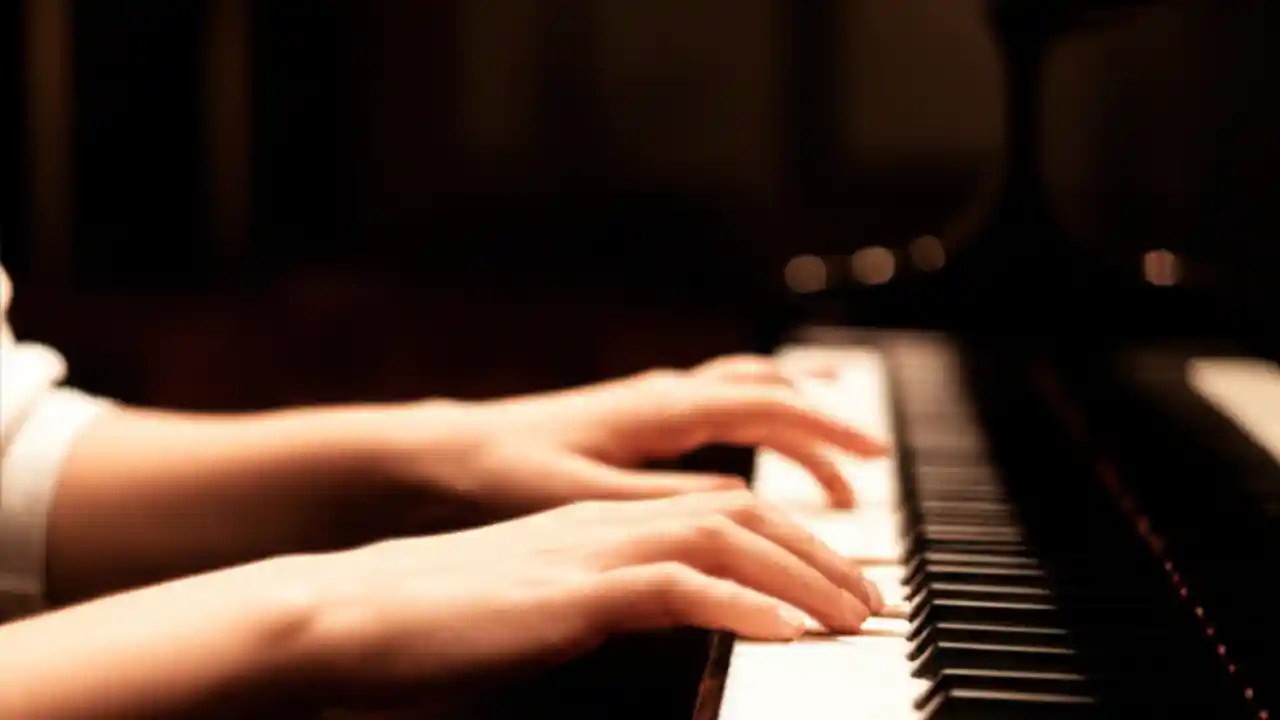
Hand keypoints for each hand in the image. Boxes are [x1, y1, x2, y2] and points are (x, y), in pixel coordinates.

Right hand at [293, 489, 883, 710]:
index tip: (844, 580)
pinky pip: (674, 589)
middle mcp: (602, 521)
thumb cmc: (433, 622)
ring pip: (722, 537)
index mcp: (597, 521)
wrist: (347, 611)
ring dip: (802, 574)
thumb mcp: (538, 607)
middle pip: (739, 512)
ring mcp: (586, 551)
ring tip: (858, 617)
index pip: (717, 509)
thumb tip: (666, 631)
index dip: (792, 538)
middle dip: (821, 551)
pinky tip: (786, 632)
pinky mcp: (567, 594)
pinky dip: (739, 605)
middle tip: (880, 599)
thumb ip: (603, 607)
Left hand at [384, 354, 886, 528]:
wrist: (446, 452)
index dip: (828, 433)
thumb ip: (665, 500)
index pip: (767, 409)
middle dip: (826, 428)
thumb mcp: (586, 497)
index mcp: (660, 410)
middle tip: (871, 468)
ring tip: (831, 467)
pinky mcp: (636, 419)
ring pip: (744, 394)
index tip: (876, 458)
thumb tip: (741, 498)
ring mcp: (650, 402)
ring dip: (794, 423)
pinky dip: (758, 425)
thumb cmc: (505, 473)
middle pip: (768, 395)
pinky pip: (717, 409)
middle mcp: (662, 395)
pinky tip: (758, 456)